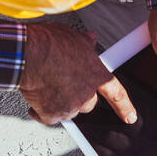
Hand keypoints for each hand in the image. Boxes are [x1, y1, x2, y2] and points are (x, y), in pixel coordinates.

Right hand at [19, 23, 136, 124]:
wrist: (27, 55)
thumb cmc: (48, 43)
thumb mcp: (72, 37)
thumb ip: (84, 44)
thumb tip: (89, 39)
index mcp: (96, 75)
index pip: (117, 94)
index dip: (125, 107)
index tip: (130, 117)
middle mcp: (87, 94)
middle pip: (88, 104)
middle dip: (78, 97)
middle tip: (63, 84)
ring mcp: (70, 107)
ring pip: (69, 111)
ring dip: (60, 103)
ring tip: (47, 84)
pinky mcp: (52, 115)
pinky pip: (49, 118)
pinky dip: (42, 111)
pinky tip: (37, 97)